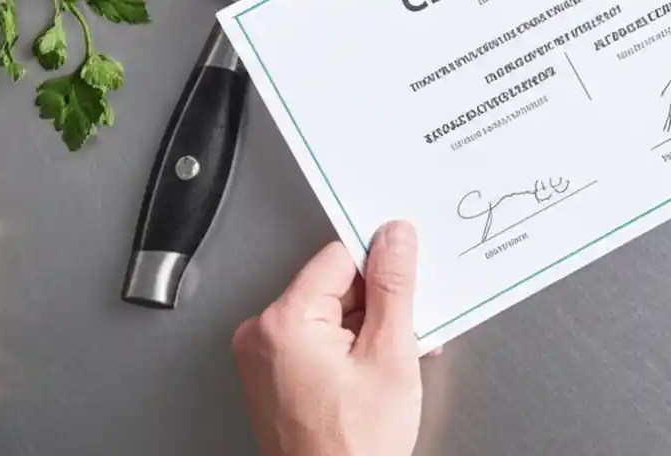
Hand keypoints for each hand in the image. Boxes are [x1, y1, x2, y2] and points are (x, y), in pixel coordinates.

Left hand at [233, 221, 422, 455]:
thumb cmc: (354, 448)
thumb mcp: (390, 355)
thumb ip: (393, 287)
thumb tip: (394, 236)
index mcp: (285, 321)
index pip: (340, 257)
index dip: (381, 268)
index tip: (407, 280)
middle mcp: (262, 334)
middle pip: (334, 287)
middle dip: (378, 306)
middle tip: (406, 338)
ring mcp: (263, 358)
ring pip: (329, 315)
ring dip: (368, 331)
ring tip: (390, 367)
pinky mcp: (272, 377)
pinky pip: (316, 341)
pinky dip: (349, 351)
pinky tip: (372, 375)